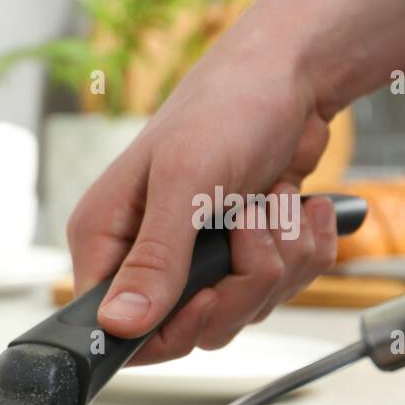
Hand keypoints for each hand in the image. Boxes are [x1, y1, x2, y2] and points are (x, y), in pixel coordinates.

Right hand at [67, 42, 341, 364]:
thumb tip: (118, 324)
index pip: (116, 328)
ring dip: (277, 264)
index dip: (166, 330)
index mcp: (105, 239)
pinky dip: (299, 254)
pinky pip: (270, 292)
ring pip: (235, 313)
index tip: (208, 297)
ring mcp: (191, 259)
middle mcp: (141, 256)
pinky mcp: (235, 255)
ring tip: (278, 205)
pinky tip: (298, 209)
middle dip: (239, 288)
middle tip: (253, 231)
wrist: (292, 75)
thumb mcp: (186, 182)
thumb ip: (154, 260)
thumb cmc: (226, 106)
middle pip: (186, 329)